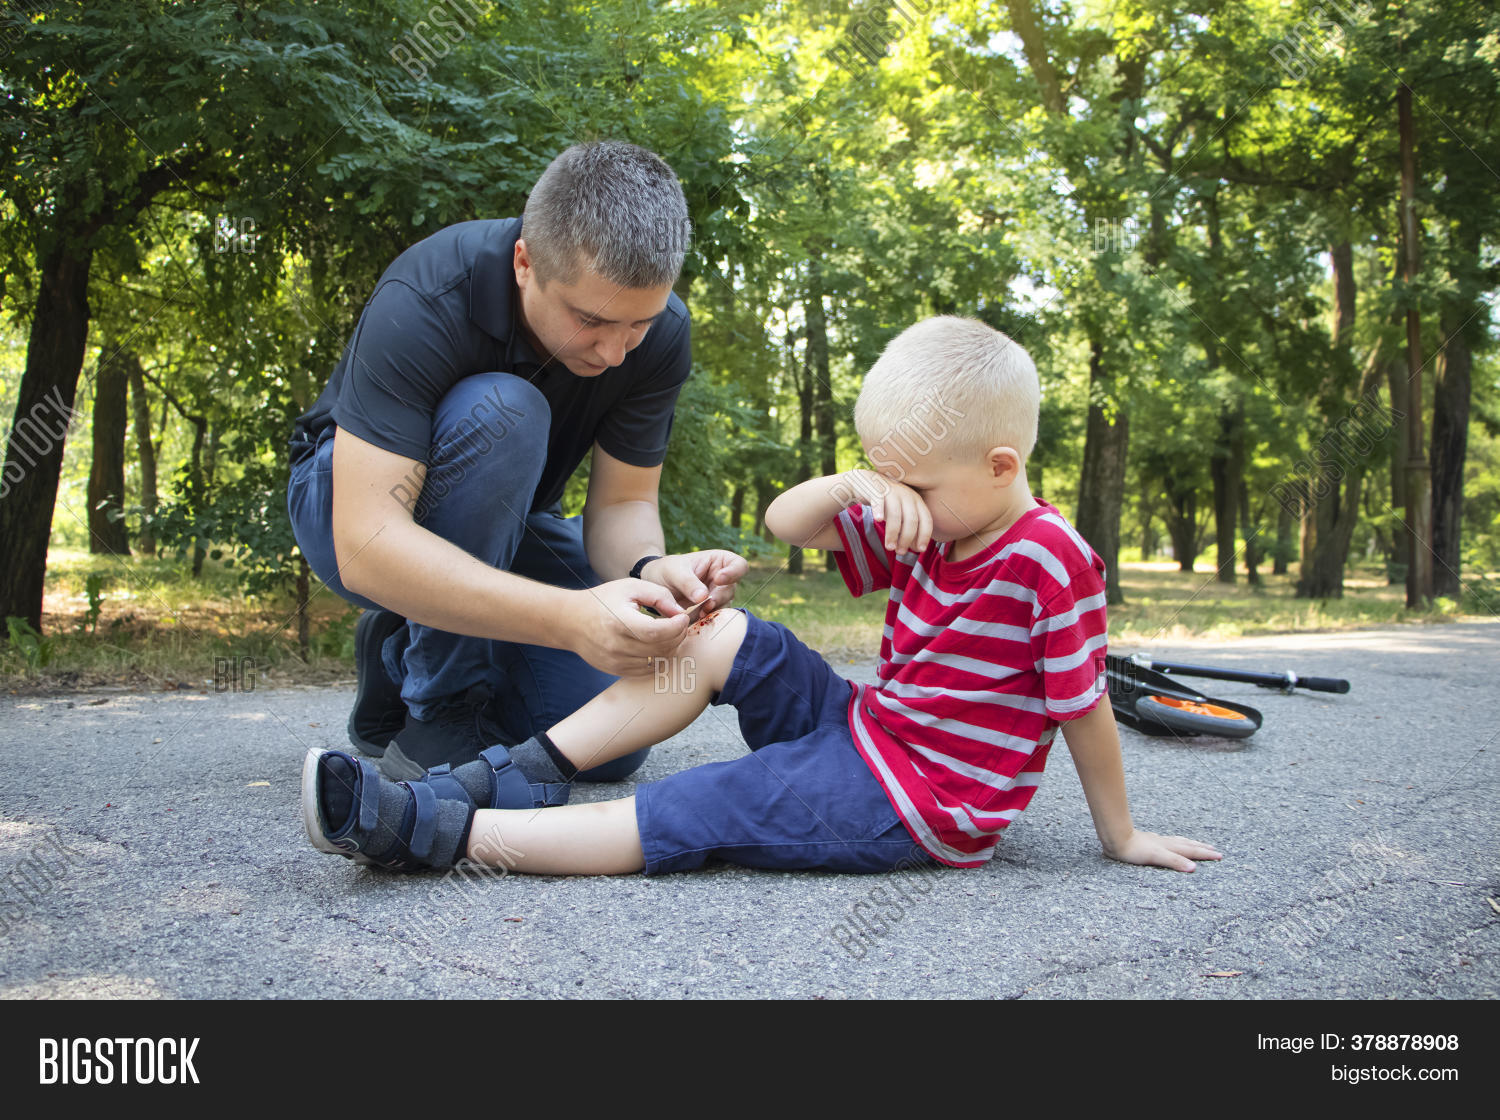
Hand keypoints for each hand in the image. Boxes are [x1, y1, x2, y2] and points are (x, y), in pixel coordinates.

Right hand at [565, 580, 692, 677]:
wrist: (571, 621)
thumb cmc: (603, 600)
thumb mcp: (630, 587)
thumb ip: (659, 596)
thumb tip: (680, 613)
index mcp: (618, 622)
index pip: (657, 632)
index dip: (677, 626)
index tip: (683, 617)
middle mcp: (616, 646)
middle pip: (661, 649)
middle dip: (678, 636)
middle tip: (680, 624)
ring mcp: (616, 662)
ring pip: (658, 662)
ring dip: (671, 648)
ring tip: (670, 633)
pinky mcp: (617, 671)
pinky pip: (648, 670)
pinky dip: (659, 658)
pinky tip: (658, 644)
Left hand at [641, 550, 747, 613]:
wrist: (655, 587)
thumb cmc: (666, 571)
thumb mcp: (674, 571)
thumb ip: (688, 582)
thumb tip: (704, 597)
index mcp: (719, 562)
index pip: (739, 565)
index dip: (734, 573)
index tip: (718, 580)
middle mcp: (723, 580)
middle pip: (731, 590)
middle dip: (718, 598)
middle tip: (704, 604)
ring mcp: (717, 597)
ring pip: (725, 606)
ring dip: (712, 611)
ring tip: (697, 613)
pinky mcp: (709, 612)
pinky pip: (714, 618)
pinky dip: (706, 620)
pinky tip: (694, 619)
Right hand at [868, 476, 931, 552]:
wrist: (866, 483)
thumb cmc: (885, 502)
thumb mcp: (901, 512)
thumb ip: (908, 526)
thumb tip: (916, 548)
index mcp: (916, 500)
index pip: (926, 519)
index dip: (924, 535)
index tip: (920, 550)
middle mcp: (907, 494)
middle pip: (911, 520)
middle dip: (907, 538)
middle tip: (900, 552)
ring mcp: (892, 491)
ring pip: (895, 514)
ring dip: (893, 533)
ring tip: (889, 547)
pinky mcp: (876, 489)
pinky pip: (879, 500)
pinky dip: (879, 510)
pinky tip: (878, 520)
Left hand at [1103, 829, 1222, 872]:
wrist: (1116, 839)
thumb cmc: (1134, 850)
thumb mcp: (1156, 857)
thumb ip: (1174, 861)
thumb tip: (1194, 868)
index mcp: (1169, 847)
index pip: (1191, 851)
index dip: (1205, 854)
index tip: (1220, 856)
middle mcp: (1165, 843)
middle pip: (1187, 845)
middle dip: (1202, 848)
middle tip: (1214, 850)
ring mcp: (1157, 841)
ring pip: (1178, 842)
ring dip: (1190, 844)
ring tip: (1198, 844)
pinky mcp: (1148, 841)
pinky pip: (1168, 841)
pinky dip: (1175, 842)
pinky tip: (1170, 842)